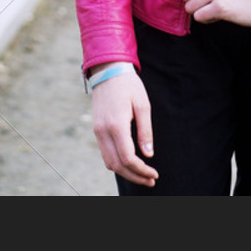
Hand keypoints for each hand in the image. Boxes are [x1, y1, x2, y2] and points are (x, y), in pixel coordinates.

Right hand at [90, 65, 157, 186]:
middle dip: (134, 176)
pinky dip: (117, 163)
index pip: (127, 158)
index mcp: (117, 125)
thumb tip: (148, 154)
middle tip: (150, 180)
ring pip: (109, 162)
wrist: (108, 70)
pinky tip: (130, 163)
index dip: (142, 170)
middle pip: (117, 165)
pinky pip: (105, 153)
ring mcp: (97, 131)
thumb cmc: (129, 85)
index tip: (154, 173)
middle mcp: (103, 131)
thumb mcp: (143, 105)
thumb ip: (145, 131)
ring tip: (142, 175)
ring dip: (125, 172)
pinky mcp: (96, 129)